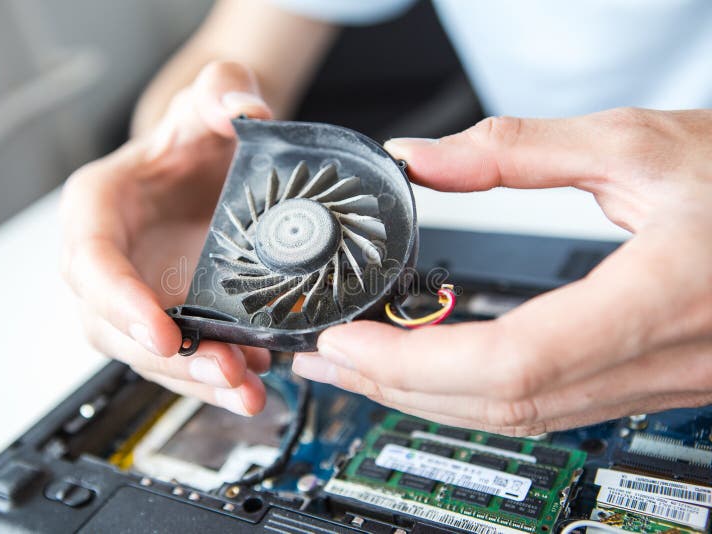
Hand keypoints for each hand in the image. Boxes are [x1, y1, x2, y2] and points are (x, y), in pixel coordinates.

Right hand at [60, 61, 272, 415]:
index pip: (91, 260)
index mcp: (98, 207)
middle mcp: (106, 260)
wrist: (211, 166)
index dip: (119, 300)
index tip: (161, 331)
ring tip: (247, 389)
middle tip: (224, 369)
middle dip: (167, 357)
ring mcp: (135, 294)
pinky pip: (178, 358)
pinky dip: (210, 378)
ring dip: (193, 378)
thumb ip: (222, 91)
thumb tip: (246, 112)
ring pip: (145, 354)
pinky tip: (251, 383)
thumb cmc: (195, 136)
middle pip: (113, 324)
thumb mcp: (210, 98)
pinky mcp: (166, 316)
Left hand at [293, 107, 711, 434]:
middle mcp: (651, 361)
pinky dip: (472, 395)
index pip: (511, 360)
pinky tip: (433, 372)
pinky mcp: (641, 381)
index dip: (416, 361)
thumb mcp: (640, 142)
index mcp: (654, 301)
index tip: (348, 340)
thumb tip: (424, 158)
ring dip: (426, 397)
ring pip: (518, 417)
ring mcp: (648, 383)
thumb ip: (519, 150)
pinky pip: (544, 406)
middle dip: (397, 387)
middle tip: (327, 360)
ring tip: (360, 368)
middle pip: (499, 404)